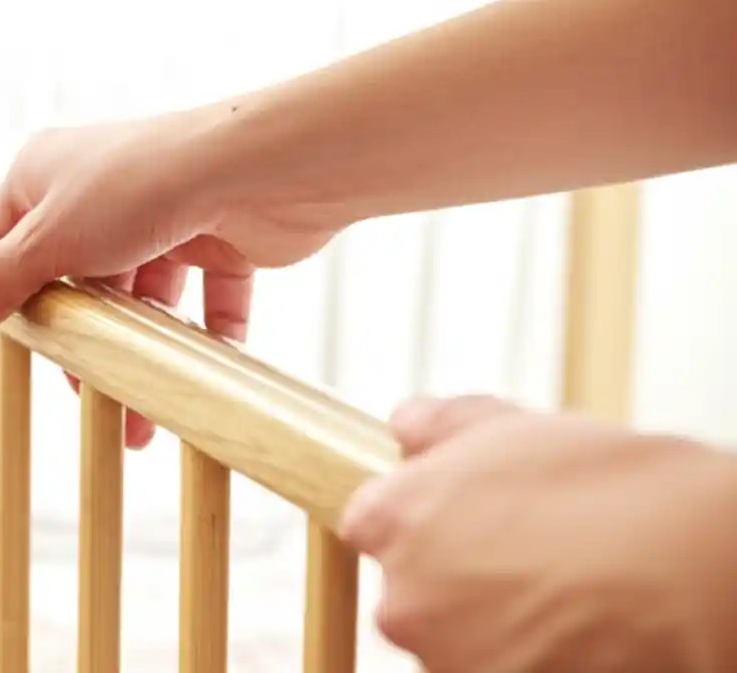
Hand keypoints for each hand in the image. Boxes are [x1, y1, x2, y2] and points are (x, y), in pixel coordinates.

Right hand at [0, 108, 338, 446]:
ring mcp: (161, 214)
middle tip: (74, 388)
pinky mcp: (218, 238)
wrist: (256, 167)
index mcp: (43, 175)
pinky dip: (201, 337)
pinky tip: (197, 372)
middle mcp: (99, 189)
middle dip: (71, 340)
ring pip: (137, 298)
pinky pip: (205, 299)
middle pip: (68, 279)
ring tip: (135, 418)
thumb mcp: (49, 240)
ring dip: (134, 353)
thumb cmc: (138, 186)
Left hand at [340, 396, 736, 671]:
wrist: (704, 571)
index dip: (420, 522)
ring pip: (453, 644)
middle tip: (532, 560)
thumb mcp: (522, 428)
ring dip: (491, 628)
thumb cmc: (620, 492)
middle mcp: (402, 597)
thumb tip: (407, 424)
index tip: (465, 522)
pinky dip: (524, 663)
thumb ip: (445, 426)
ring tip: (567, 598)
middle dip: (457, 578)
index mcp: (393, 519)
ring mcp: (445, 661)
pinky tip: (577, 637)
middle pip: (410, 591)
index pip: (371, 525)